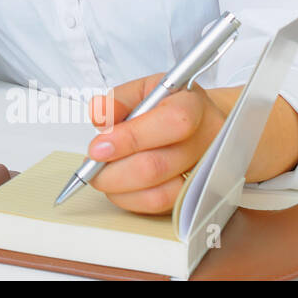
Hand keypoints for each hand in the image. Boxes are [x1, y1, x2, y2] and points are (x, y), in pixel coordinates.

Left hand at [85, 73, 228, 213]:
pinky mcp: (195, 195)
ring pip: (158, 194)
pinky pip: (160, 207)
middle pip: (157, 166)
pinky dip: (130, 200)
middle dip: (113, 171)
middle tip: (91, 166)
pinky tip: (118, 186)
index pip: (171, 123)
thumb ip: (118, 100)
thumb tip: (98, 114)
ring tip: (102, 176)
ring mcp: (204, 172)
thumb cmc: (167, 105)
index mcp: (194, 105)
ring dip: (119, 189)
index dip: (130, 138)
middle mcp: (206, 141)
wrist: (199, 122)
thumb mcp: (143, 90)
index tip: (98, 147)